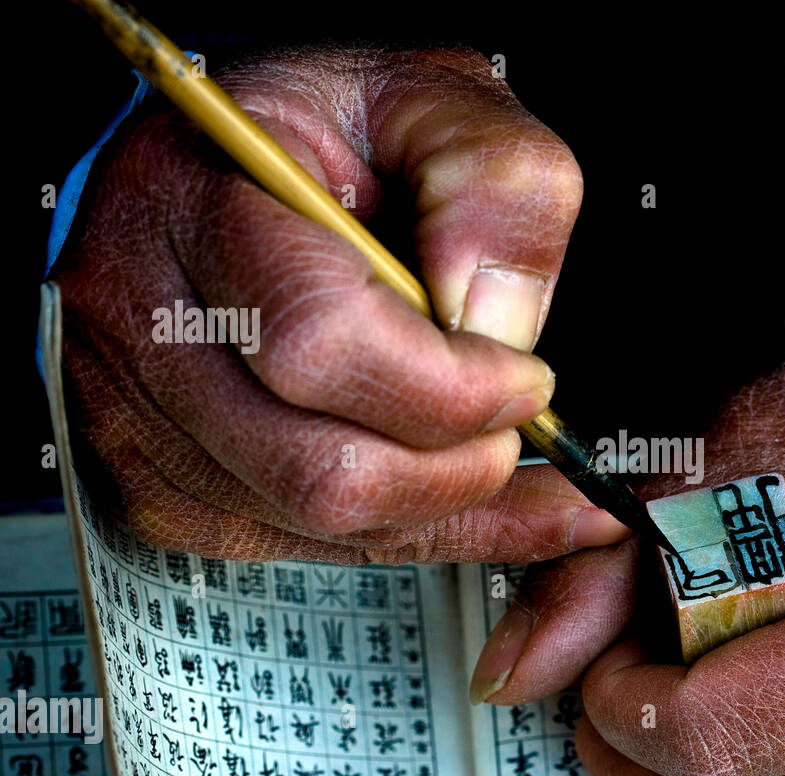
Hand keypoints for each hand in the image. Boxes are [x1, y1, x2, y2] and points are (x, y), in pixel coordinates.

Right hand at [51, 44, 626, 563]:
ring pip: (318, 522)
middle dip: (458, 464)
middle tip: (520, 421)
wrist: (229, 164)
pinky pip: (313, 550)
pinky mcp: (169, 485)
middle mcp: (140, 323)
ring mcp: (139, 420)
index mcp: (190, 202)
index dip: (449, 386)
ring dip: (446, 505)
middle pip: (320, 466)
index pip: (319, 342)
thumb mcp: (433, 99)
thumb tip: (496, 325)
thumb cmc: (326, 134)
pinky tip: (498, 510)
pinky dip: (423, 535)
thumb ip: (494, 182)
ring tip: (513, 456)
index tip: (527, 378)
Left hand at [471, 286, 784, 775]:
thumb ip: (616, 562)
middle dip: (638, 762)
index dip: (619, 701)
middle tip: (618, 675)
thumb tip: (515, 667)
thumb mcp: (744, 445)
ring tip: (682, 670)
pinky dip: (746, 769)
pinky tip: (744, 681)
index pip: (716, 740)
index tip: (603, 646)